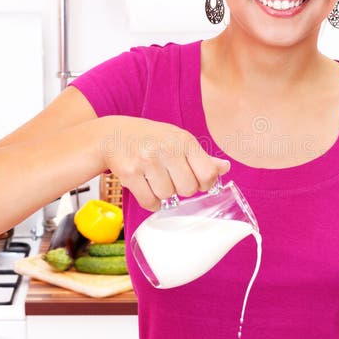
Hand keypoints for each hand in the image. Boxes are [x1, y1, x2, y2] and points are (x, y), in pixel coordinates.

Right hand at [101, 115, 230, 209]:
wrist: (112, 135)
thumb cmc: (151, 139)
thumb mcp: (178, 140)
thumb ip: (202, 157)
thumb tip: (225, 168)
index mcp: (183, 140)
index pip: (207, 174)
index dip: (204, 183)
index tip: (196, 181)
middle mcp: (167, 149)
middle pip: (188, 189)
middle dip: (181, 189)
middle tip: (171, 178)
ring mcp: (147, 161)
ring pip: (168, 197)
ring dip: (163, 194)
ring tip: (155, 179)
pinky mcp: (130, 173)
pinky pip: (149, 202)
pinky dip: (150, 201)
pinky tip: (146, 188)